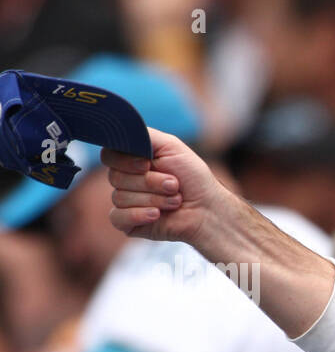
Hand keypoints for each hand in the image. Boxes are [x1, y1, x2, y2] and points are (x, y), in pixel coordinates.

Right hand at [101, 127, 232, 245]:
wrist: (208, 209)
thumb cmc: (194, 178)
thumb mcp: (171, 146)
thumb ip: (142, 134)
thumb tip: (119, 128)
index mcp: (131, 161)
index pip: (109, 156)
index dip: (126, 161)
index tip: (148, 164)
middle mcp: (125, 180)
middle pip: (115, 177)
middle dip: (150, 182)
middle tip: (174, 185)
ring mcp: (126, 202)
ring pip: (120, 197)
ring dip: (154, 199)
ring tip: (175, 201)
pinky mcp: (128, 223)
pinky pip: (117, 217)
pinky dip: (139, 214)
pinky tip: (157, 214)